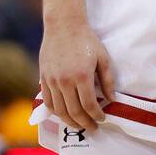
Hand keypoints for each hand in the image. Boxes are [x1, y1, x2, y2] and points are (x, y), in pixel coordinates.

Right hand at [38, 10, 115, 132]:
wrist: (63, 25)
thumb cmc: (86, 40)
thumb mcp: (102, 58)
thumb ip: (108, 80)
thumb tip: (112, 100)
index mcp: (82, 76)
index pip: (89, 105)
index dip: (97, 115)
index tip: (103, 119)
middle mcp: (65, 81)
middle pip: (74, 111)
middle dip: (85, 123)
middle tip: (93, 128)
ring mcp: (52, 81)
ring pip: (60, 110)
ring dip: (70, 122)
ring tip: (79, 125)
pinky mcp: (43, 78)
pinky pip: (48, 101)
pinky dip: (56, 112)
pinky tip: (64, 115)